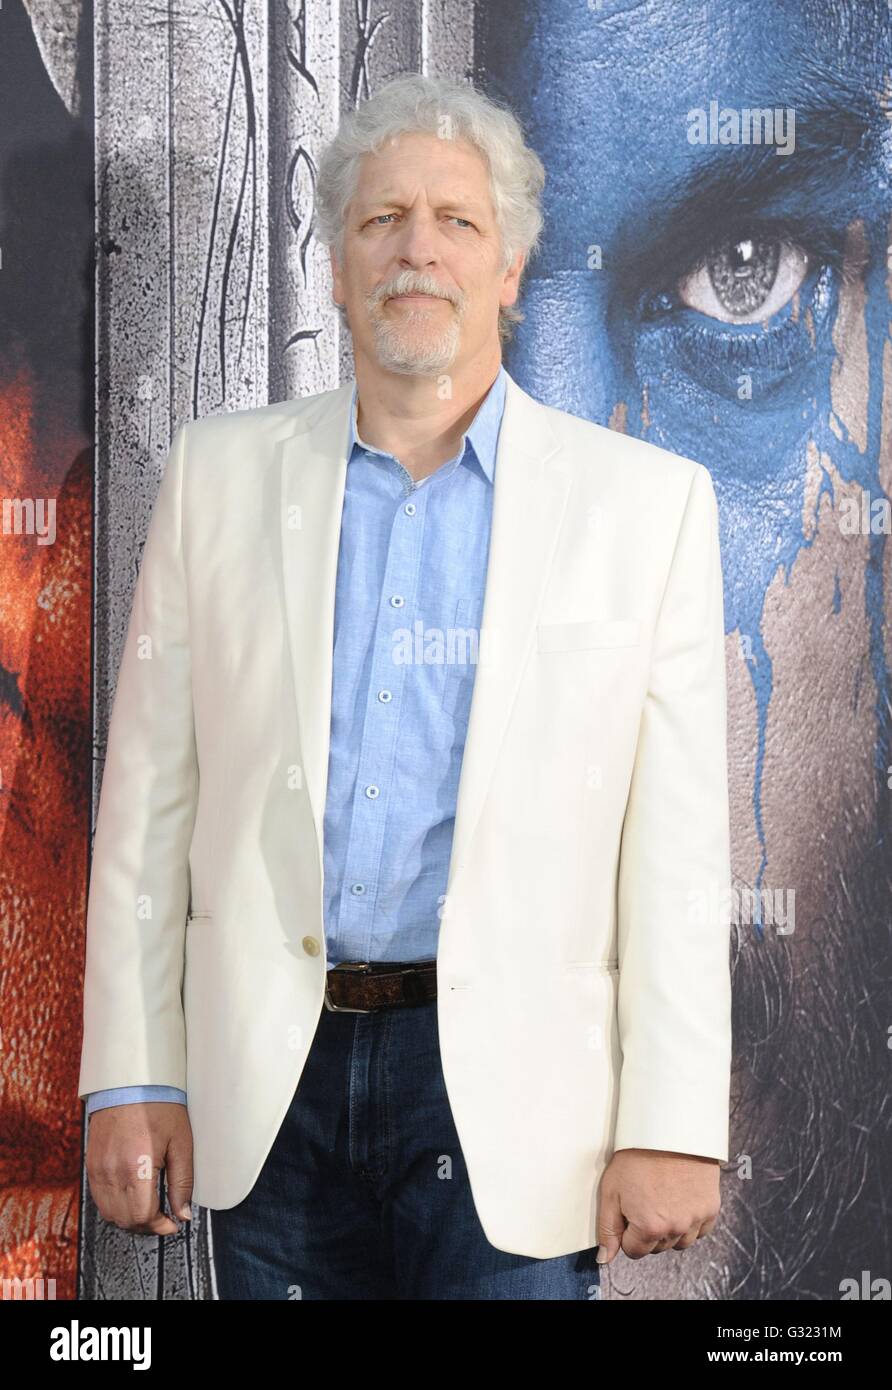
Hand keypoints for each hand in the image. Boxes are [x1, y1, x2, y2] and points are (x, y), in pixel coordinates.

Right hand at [86, 1102, 192, 1234]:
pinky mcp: (91, 1164)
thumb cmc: (159, 1105)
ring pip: (109, 1213)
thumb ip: (182, 1182)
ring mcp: (97, 1168)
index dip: (160, 1226)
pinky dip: (115, 1206)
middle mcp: (112, 1171)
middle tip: (164, 1218)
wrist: (130, 1080)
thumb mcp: (181, 1142)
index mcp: (137, 1167)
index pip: (143, 1216)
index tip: (173, 1223)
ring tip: (149, 1209)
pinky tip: (131, 1197)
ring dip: (129, 1218)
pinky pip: (99, 1198)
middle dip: (147, 1226)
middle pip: (125, 1220)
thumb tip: (184, 1213)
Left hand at [596, 1147, 720, 1261]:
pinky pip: (700, 1230)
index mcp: (649, 1227)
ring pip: (679, 1242)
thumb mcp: (611, 1189)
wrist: (670, 1129)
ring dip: (670, 1228)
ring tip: (662, 1198)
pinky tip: (679, 1199)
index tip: (628, 1209)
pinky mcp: (711, 1208)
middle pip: (656, 1247)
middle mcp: (676, 1228)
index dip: (627, 1231)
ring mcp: (696, 1219)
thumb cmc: (637, 1155)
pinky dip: (690, 1222)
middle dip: (647, 1230)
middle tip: (644, 1198)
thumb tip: (606, 1258)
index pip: (634, 1251)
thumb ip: (607, 1228)